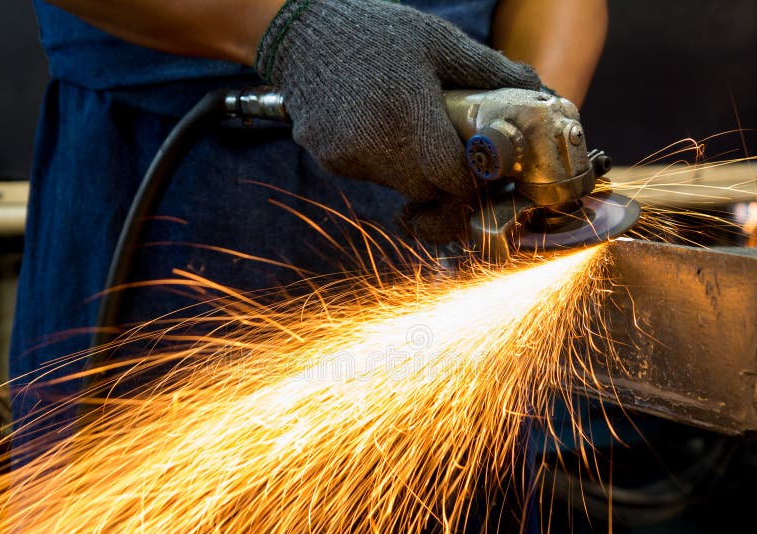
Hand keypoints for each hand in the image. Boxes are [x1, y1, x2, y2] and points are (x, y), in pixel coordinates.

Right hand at [256, 0, 540, 240]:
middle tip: (457, 157)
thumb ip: (491, 73)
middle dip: (447, 182)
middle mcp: (372, 146)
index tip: (484, 171)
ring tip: (414, 129)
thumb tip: (541, 93)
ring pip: (400, 187)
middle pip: (427, 192)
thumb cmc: (374, 32)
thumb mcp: (439, 41)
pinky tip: (381, 127)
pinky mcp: (330, 161)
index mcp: (406, 114)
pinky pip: (373, 176)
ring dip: (417, 171)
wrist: (301, 34)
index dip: (472, 182)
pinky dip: (387, 162)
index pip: (450, 179)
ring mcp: (347, 158)